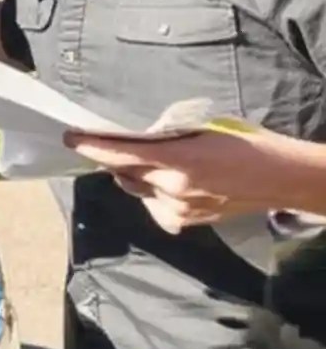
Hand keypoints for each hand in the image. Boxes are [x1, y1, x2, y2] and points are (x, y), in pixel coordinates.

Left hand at [62, 127, 325, 233]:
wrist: (277, 177)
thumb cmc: (243, 143)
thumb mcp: (204, 126)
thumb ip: (167, 134)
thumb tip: (137, 137)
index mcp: (178, 158)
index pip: (121, 153)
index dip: (92, 146)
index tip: (71, 139)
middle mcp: (173, 187)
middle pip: (125, 171)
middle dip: (113, 158)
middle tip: (106, 144)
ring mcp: (178, 208)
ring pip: (137, 189)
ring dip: (136, 175)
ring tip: (154, 163)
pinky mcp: (184, 222)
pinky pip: (153, 205)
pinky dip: (153, 193)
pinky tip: (171, 184)